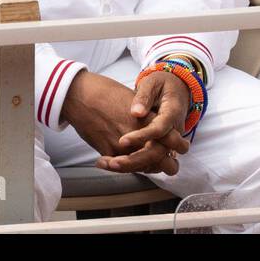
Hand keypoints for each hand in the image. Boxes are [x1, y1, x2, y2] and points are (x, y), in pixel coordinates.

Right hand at [60, 70, 188, 175]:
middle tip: (167, 163)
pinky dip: (123, 167)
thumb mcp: (133, 100)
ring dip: (146, 167)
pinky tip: (124, 160)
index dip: (178, 146)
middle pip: (161, 159)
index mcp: (147, 119)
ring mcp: (122, 146)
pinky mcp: (107, 151)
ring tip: (146, 165)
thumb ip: (144, 115)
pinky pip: (121, 167)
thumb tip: (153, 125)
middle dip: (167, 164)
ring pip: (142, 167)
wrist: (80, 95)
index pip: (172, 139)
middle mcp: (138, 135)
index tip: (178, 149)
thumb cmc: (106, 93)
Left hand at [108, 69, 191, 166]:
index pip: (159, 130)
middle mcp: (174, 132)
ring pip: (156, 163)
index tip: (121, 141)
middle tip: (114, 161)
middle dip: (137, 160)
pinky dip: (134, 164)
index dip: (141, 136)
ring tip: (109, 163)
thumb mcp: (153, 82)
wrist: (176, 88)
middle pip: (160, 154)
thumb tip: (136, 112)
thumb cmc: (162, 83)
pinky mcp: (161, 146)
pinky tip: (111, 161)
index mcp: (172, 113)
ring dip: (134, 166)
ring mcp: (169, 141)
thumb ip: (144, 97)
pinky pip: (151, 161)